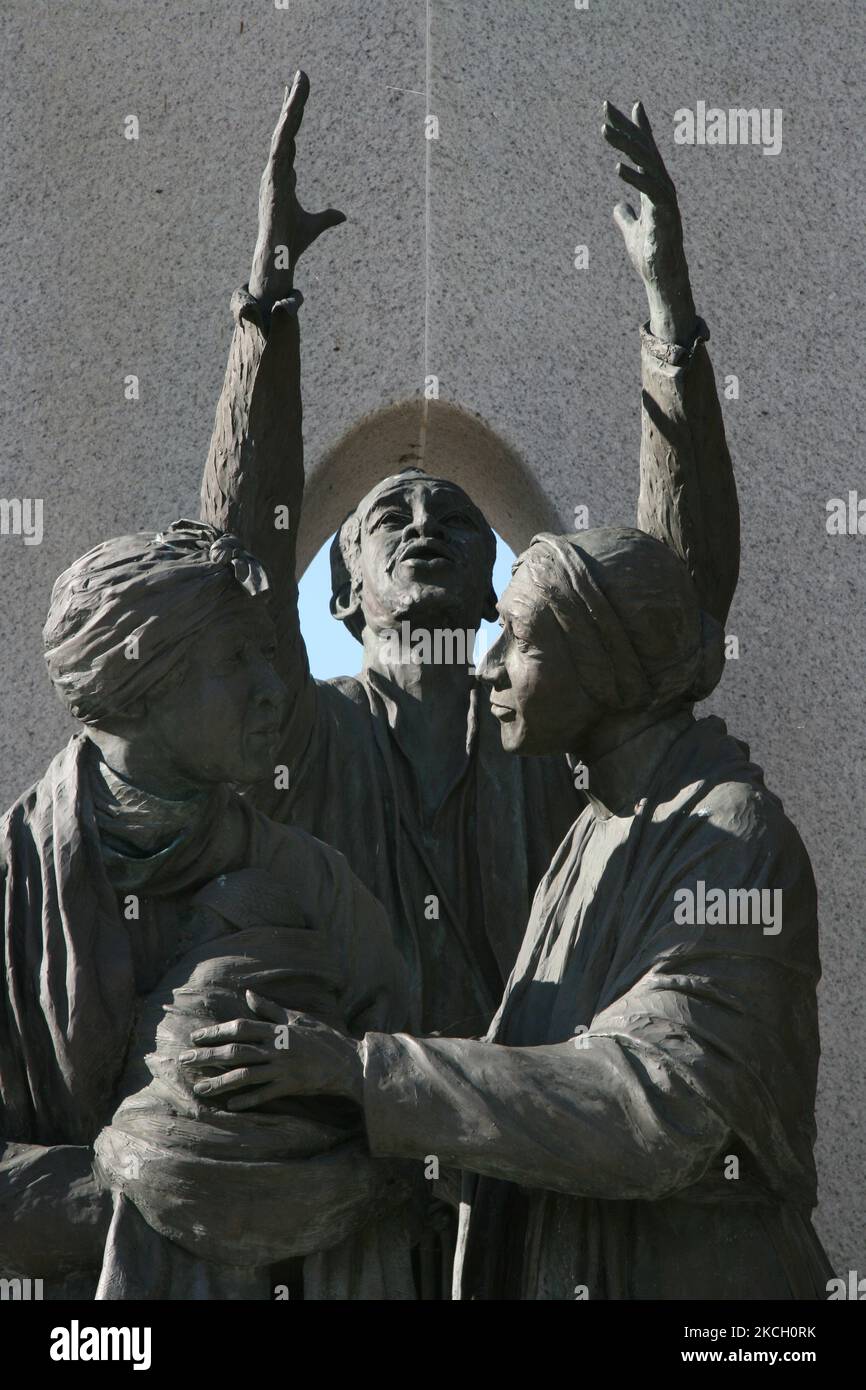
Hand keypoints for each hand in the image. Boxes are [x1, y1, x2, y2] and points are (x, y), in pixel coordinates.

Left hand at [179, 990, 363, 1111]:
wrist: (347, 1060)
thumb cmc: (322, 1036)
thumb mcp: (296, 1017)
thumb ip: (269, 1008)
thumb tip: (246, 995)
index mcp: (276, 1029)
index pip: (239, 1028)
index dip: (216, 1032)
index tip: (196, 1037)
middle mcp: (276, 1048)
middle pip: (236, 1051)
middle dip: (208, 1056)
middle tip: (185, 1060)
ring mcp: (282, 1068)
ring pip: (245, 1076)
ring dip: (220, 1082)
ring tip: (200, 1089)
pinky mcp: (290, 1086)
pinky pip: (264, 1094)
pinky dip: (247, 1100)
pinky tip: (231, 1105)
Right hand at [248, 71, 345, 305]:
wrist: (279, 257)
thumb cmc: (292, 241)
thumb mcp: (316, 225)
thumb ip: (328, 218)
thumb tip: (342, 216)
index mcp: (284, 175)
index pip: (289, 138)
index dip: (292, 115)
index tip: (294, 92)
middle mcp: (276, 170)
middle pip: (286, 128)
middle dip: (292, 100)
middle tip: (301, 73)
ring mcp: (273, 174)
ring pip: (283, 133)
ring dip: (290, 107)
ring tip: (298, 83)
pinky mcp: (273, 181)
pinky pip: (279, 151)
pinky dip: (284, 132)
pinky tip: (289, 114)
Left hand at [603, 99, 696, 345]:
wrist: (663, 280)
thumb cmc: (651, 256)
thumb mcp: (632, 232)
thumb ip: (625, 217)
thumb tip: (618, 207)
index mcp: (653, 187)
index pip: (642, 151)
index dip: (630, 128)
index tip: (613, 109)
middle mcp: (662, 187)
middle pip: (642, 148)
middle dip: (624, 127)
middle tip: (604, 107)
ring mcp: (666, 199)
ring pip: (645, 163)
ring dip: (625, 146)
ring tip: (604, 131)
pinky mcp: (665, 214)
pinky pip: (649, 190)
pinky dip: (634, 178)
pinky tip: (617, 168)